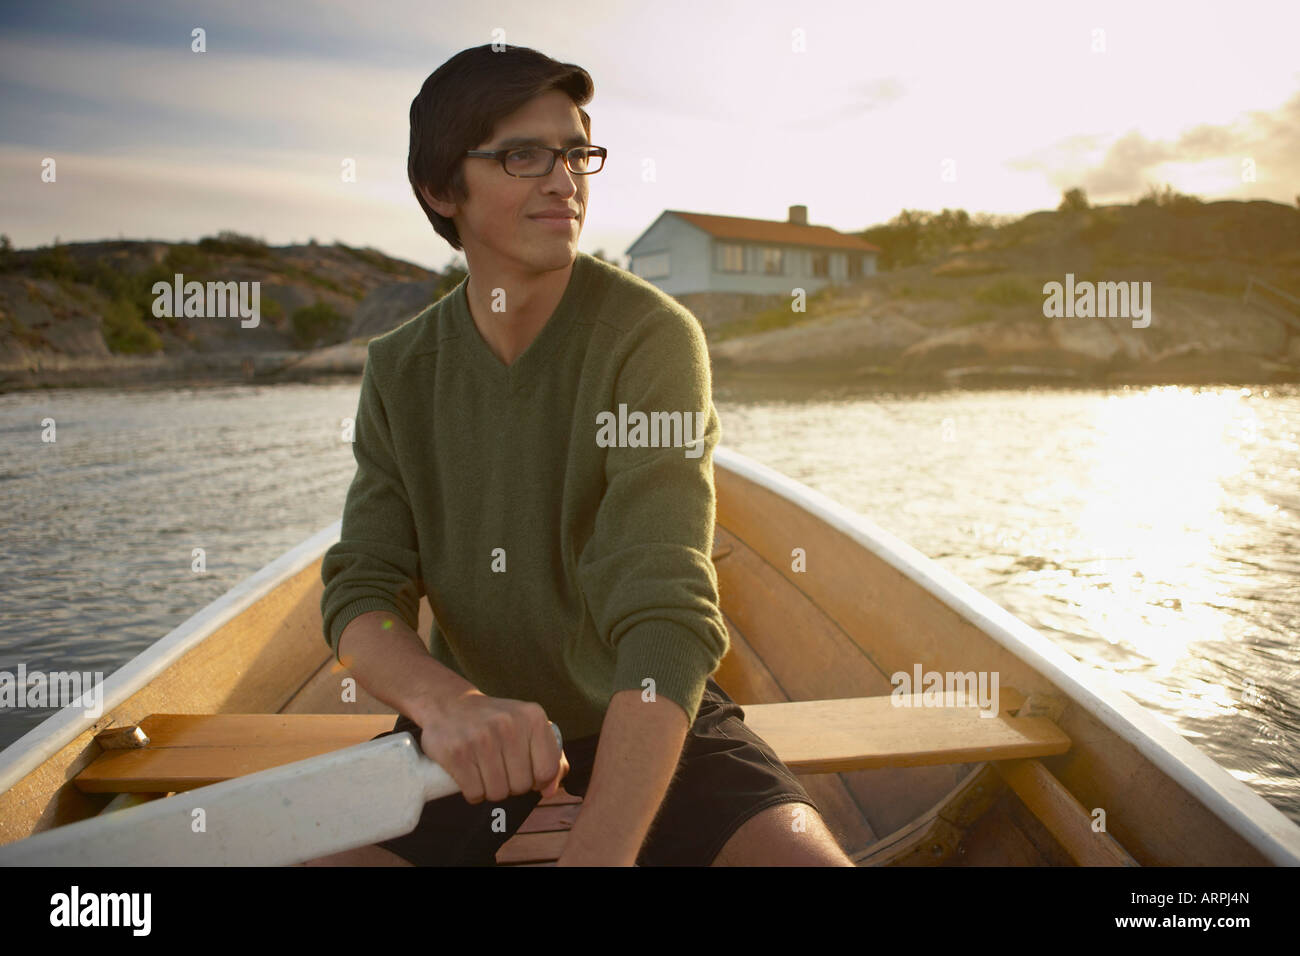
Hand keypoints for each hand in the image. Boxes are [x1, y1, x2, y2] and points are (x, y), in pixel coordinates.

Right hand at [413, 688, 567, 803]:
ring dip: (491, 790)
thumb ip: (549, 756)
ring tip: (485, 772)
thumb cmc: (494, 721)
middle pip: (521, 785)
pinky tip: (471, 776)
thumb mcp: (527, 726)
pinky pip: (475, 794)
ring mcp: (481, 739)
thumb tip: (550, 791)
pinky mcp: (457, 753)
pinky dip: (474, 793)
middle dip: (512, 785)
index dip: (538, 780)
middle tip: (501, 769)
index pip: (547, 770)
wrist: (449, 704)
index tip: (527, 773)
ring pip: (498, 793)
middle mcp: (509, 725)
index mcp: (532, 717)